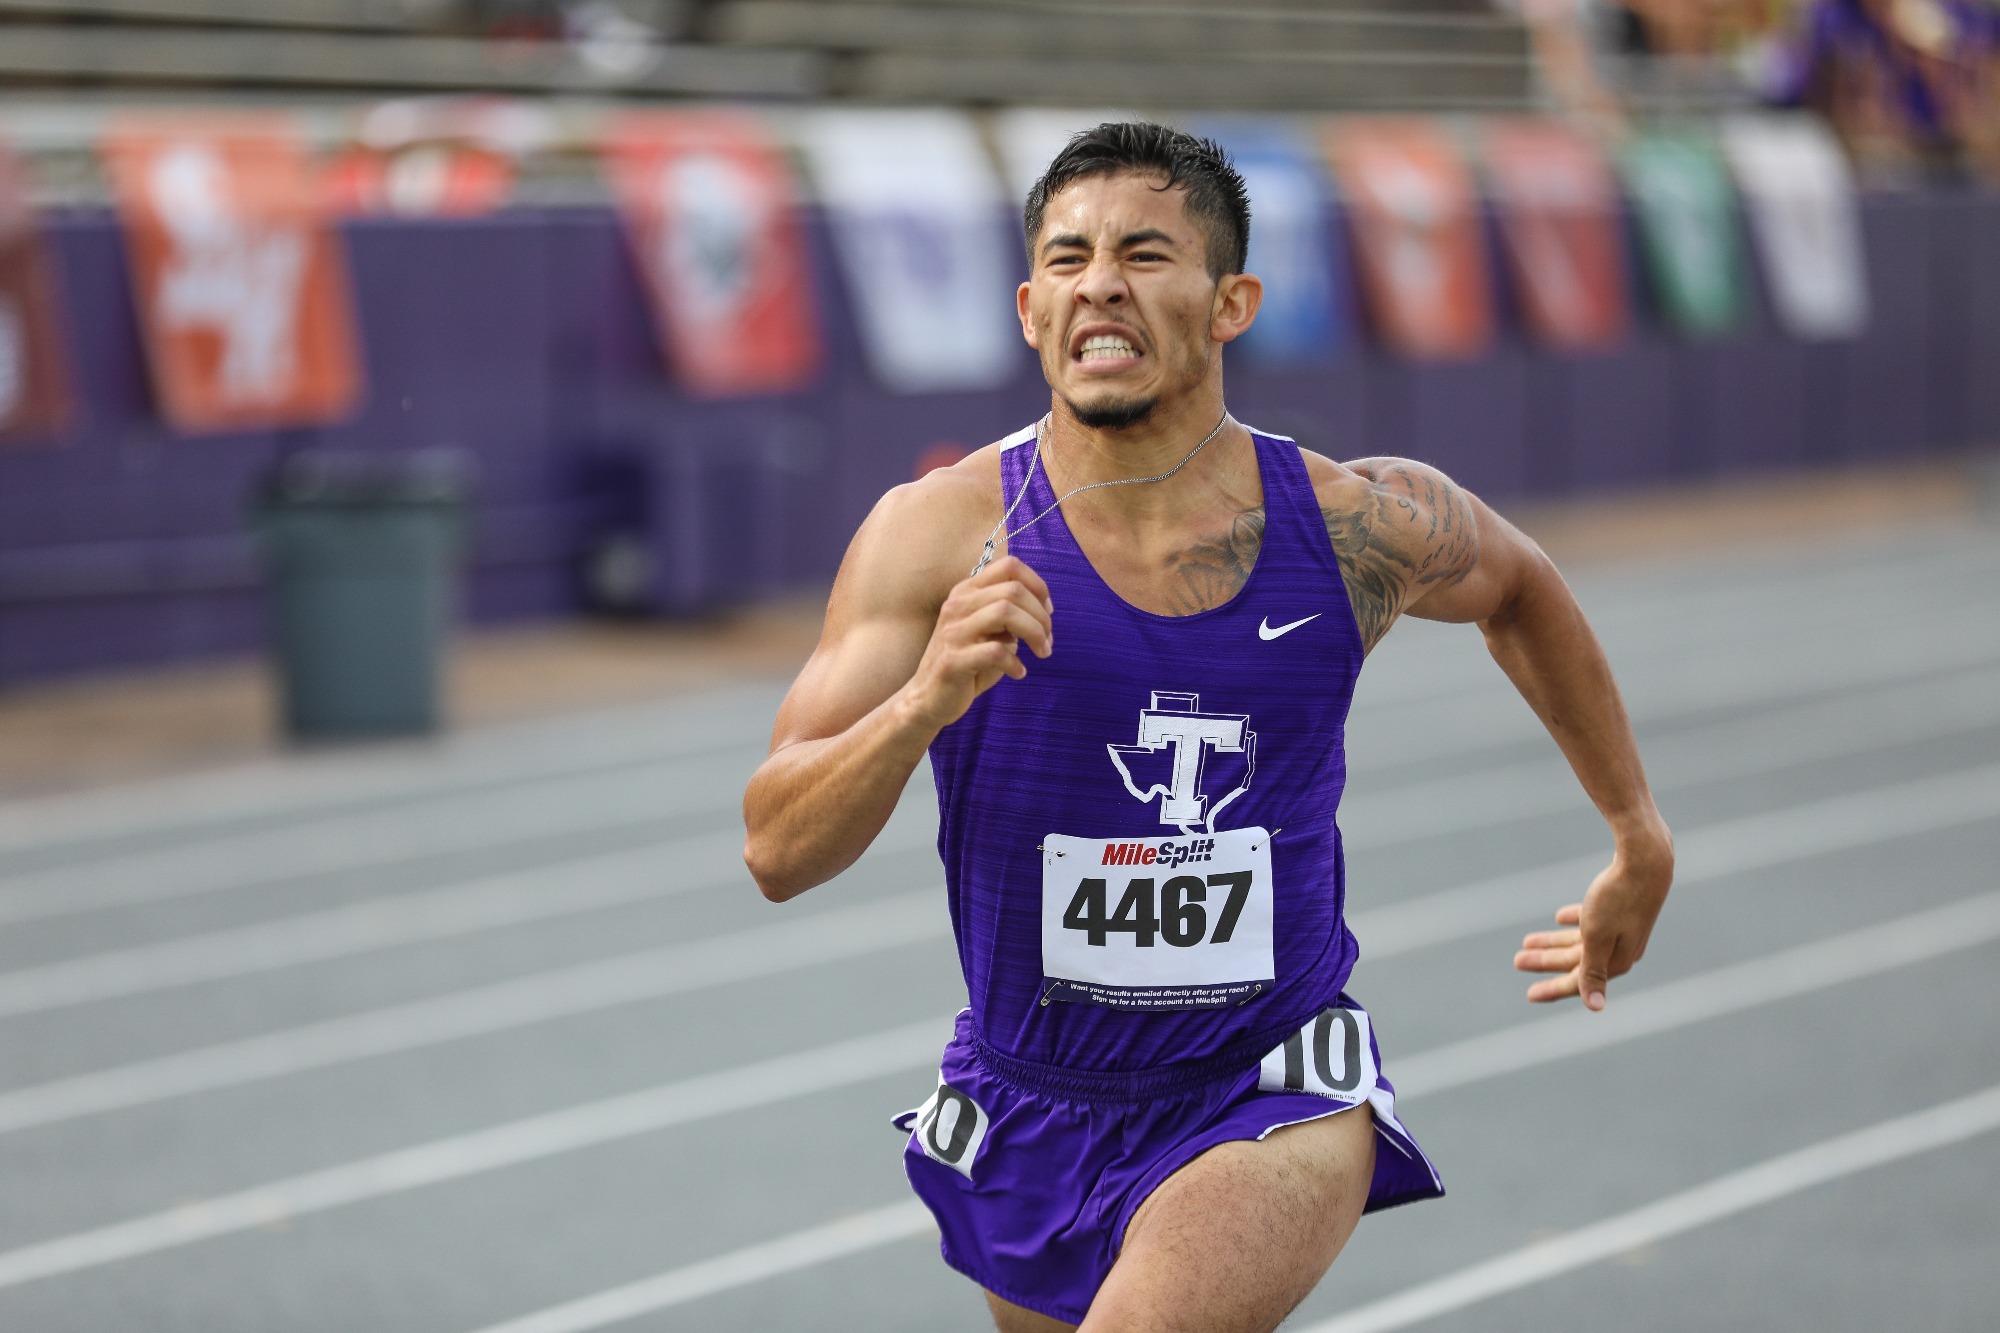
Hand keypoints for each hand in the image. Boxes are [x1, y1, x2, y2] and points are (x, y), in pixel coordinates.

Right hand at [900, 555, 1052, 732]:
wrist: (929, 699)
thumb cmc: (967, 663)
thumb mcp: (988, 630)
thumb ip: (1009, 614)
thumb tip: (1043, 608)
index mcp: (967, 591)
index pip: (1009, 566)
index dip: (1038, 586)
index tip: (1048, 611)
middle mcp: (957, 605)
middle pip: (1013, 590)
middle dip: (1041, 616)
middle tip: (1047, 641)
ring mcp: (952, 632)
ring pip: (1005, 612)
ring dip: (1034, 633)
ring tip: (1041, 653)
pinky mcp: (952, 660)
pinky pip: (995, 651)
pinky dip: (1015, 663)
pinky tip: (1018, 673)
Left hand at [1513, 846, 1671, 1010]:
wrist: (1647, 861)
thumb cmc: (1617, 899)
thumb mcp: (1598, 937)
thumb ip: (1593, 972)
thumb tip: (1596, 1008)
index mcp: (1616, 961)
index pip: (1579, 982)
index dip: (1553, 989)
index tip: (1529, 995)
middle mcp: (1621, 949)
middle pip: (1576, 961)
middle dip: (1546, 961)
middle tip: (1517, 961)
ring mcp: (1624, 928)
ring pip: (1581, 940)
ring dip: (1554, 941)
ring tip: (1527, 940)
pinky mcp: (1623, 907)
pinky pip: (1592, 920)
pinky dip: (1575, 921)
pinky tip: (1560, 918)